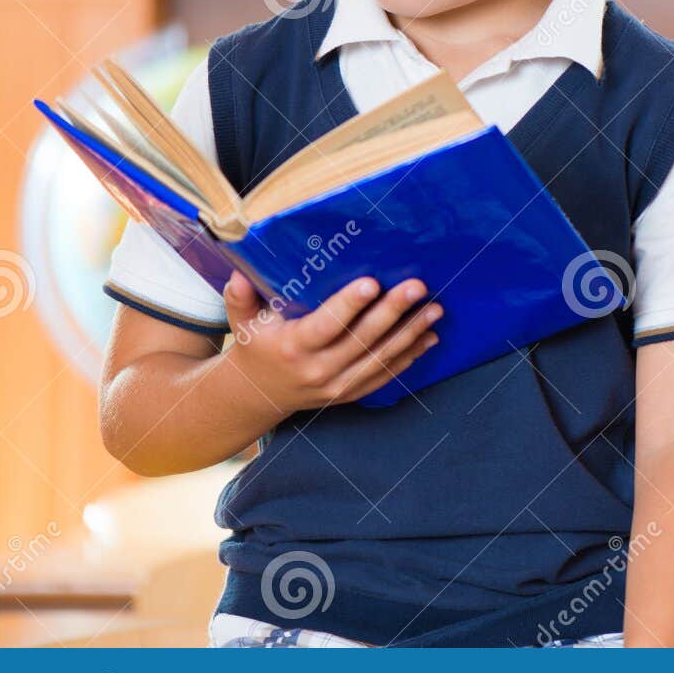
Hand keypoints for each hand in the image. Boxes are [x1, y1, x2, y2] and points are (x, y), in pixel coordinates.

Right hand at [222, 271, 441, 411]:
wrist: (258, 395)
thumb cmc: (256, 347)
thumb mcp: (243, 323)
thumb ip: (239, 299)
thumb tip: (238, 276)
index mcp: (293, 348)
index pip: (325, 326)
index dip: (349, 305)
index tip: (372, 282)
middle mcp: (318, 371)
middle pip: (362, 341)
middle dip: (393, 313)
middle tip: (417, 287)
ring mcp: (337, 386)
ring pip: (380, 359)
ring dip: (411, 334)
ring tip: (434, 309)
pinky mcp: (351, 394)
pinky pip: (385, 376)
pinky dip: (409, 357)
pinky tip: (430, 337)